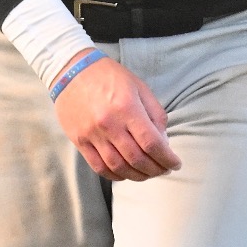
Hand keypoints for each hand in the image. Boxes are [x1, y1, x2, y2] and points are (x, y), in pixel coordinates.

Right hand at [51, 51, 181, 180]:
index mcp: (127, 108)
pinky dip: (115, 175)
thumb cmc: (109, 76)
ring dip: (137, 176)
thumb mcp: (139, 87)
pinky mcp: (79, 141)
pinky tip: (126, 173)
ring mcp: (92, 135)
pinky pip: (99, 167)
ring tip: (148, 174)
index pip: (152, 143)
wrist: (71, 71)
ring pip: (118, 167)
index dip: (166, 158)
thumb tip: (164, 141)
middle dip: (155, 169)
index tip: (175, 164)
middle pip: (137, 159)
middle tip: (164, 170)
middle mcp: (110, 124)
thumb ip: (155, 113)